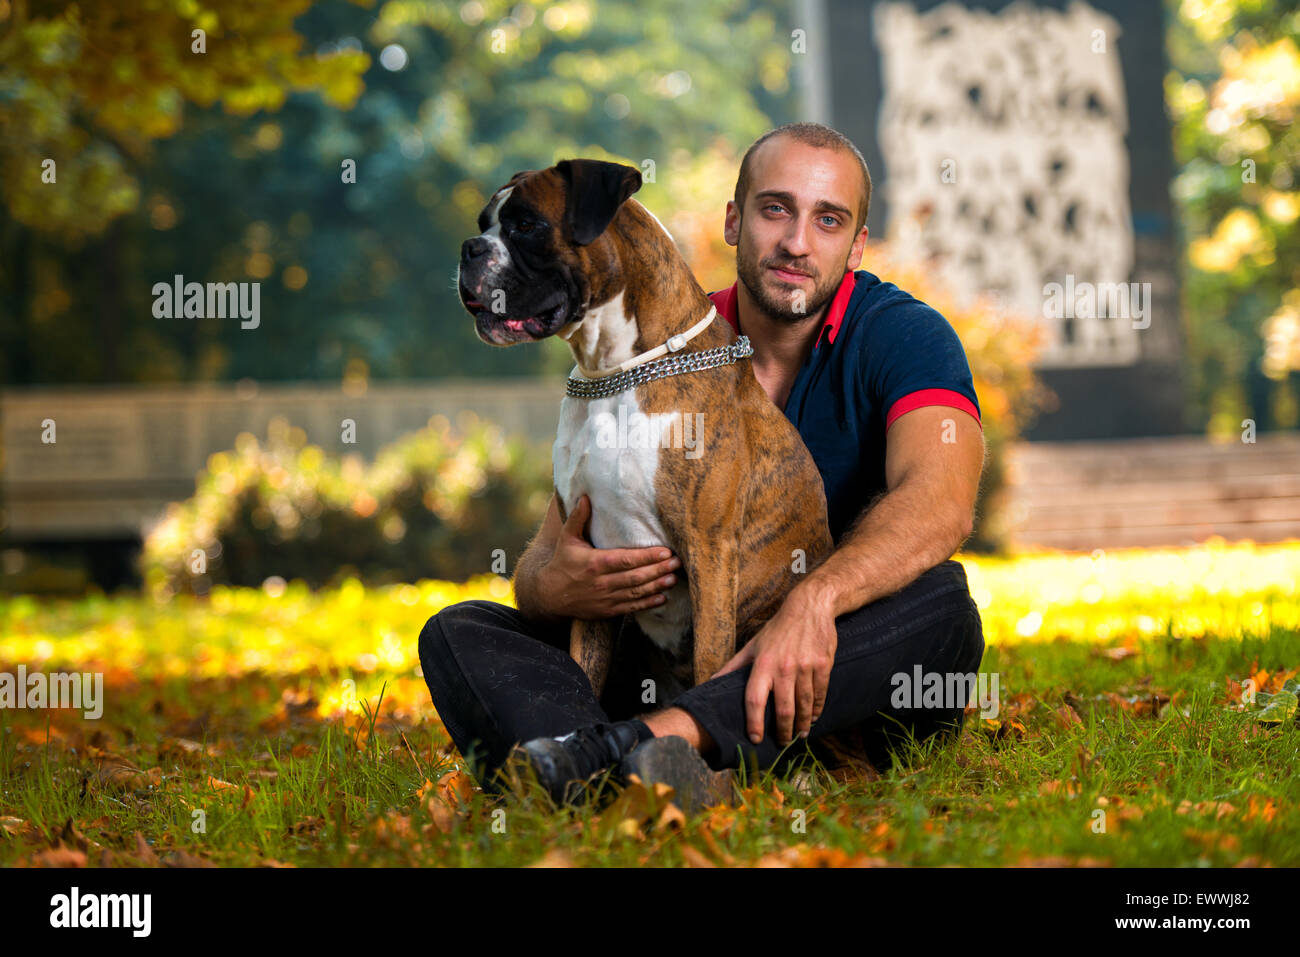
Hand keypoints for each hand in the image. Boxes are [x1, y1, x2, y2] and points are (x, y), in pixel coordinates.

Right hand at [540, 494, 681, 619]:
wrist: (550, 596)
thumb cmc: (562, 563)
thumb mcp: (567, 539)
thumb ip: (578, 518)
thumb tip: (586, 497)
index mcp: (595, 563)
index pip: (626, 559)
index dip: (647, 556)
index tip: (665, 551)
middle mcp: (602, 582)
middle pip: (636, 577)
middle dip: (658, 570)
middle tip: (677, 563)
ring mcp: (605, 598)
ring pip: (636, 593)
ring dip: (657, 586)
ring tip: (673, 578)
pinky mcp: (607, 611)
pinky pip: (631, 607)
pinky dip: (647, 604)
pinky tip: (662, 598)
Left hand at [711, 588, 836, 745]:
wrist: (810, 607)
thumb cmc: (777, 629)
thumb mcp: (752, 645)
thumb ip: (733, 666)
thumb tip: (710, 683)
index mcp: (763, 664)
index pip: (754, 699)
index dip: (753, 722)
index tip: (754, 738)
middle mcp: (784, 667)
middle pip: (784, 709)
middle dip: (783, 731)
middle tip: (782, 742)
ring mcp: (805, 667)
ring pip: (804, 705)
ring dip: (802, 725)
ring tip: (799, 735)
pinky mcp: (823, 665)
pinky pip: (820, 694)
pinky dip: (817, 710)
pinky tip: (813, 718)